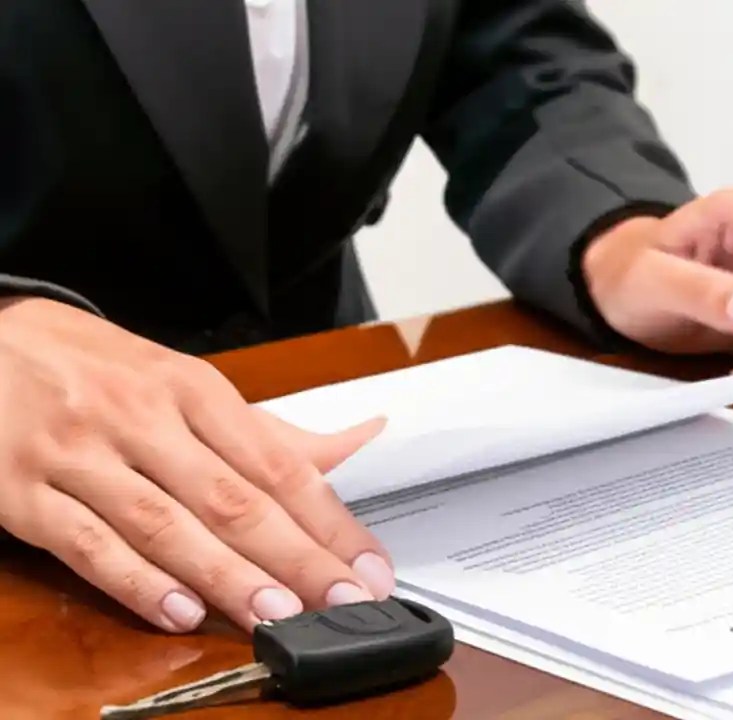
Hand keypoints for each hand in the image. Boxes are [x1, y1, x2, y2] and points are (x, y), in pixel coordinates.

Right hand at [0, 297, 394, 633]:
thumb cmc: (96, 370)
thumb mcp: (184, 382)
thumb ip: (268, 431)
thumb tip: (360, 440)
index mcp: (191, 389)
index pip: (276, 464)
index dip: (328, 521)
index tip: (367, 565)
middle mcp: (141, 418)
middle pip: (231, 498)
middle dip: (295, 557)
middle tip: (341, 600)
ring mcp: (80, 455)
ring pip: (164, 524)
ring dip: (225, 576)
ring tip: (276, 616)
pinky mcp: (24, 493)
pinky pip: (86, 544)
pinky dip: (135, 581)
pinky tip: (179, 612)